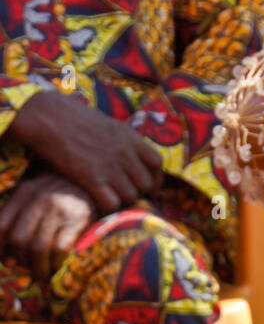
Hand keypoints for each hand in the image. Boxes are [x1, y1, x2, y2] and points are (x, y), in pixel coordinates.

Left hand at [0, 170, 95, 280]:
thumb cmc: (64, 197)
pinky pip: (59, 250)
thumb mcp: (38, 196)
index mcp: (24, 192)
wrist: (96, 185)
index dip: (1, 249)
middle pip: (18, 239)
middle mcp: (38, 198)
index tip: (7, 261)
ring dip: (38, 269)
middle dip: (20, 261)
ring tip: (42, 276)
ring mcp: (58, 210)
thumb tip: (9, 257)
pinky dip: (55, 264)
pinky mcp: (77, 222)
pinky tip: (57, 269)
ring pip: (37, 248)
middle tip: (27, 270)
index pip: (1, 226)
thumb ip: (21, 217)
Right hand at [12, 92, 161, 213]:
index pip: (157, 163)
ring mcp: (109, 166)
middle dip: (139, 192)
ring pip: (131, 196)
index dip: (155, 178)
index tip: (148, 187)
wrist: (47, 116)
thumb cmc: (72, 118)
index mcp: (129, 136)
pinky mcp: (92, 179)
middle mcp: (124, 152)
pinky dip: (108, 207)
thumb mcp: (106, 123)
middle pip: (146, 184)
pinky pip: (113, 204)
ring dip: (122, 201)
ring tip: (110, 197)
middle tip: (125, 195)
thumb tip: (131, 152)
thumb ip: (122, 139)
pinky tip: (98, 202)